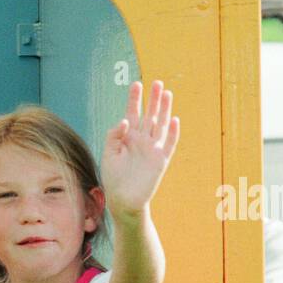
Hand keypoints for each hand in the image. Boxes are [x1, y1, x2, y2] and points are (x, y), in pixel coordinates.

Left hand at [101, 80, 180, 219]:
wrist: (123, 200)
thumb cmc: (114, 178)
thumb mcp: (108, 154)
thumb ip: (114, 136)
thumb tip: (125, 120)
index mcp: (128, 137)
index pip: (133, 113)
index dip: (135, 99)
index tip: (136, 84)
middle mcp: (142, 140)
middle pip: (149, 115)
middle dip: (152, 99)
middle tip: (156, 82)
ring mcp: (152, 149)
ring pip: (160, 125)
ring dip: (164, 110)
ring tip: (167, 93)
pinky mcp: (161, 160)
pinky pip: (168, 144)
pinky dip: (172, 133)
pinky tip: (173, 119)